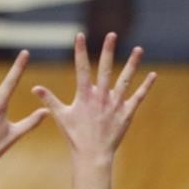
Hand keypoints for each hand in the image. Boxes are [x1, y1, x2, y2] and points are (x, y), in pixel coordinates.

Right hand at [33, 32, 154, 160]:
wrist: (92, 154)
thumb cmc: (75, 136)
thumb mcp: (61, 116)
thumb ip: (50, 100)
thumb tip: (35, 88)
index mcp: (85, 95)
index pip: (82, 68)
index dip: (80, 51)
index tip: (80, 35)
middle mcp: (101, 97)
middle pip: (105, 69)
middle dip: (107, 50)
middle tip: (112, 34)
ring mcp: (115, 104)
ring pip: (125, 79)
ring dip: (132, 64)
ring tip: (139, 49)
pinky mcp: (126, 113)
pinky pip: (138, 97)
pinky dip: (146, 86)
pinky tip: (153, 75)